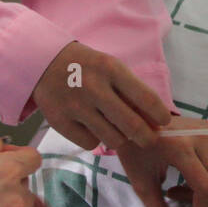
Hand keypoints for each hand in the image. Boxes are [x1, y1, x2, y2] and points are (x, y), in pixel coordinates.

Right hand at [31, 42, 170, 151]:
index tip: (164, 122)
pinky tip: (91, 126)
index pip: (146, 98)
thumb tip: (155, 122)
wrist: (43, 63)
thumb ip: (131, 92)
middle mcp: (94, 88)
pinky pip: (90, 143)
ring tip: (115, 128)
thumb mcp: (111, 68)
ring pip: (113, 139)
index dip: (160, 115)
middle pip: (132, 126)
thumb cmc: (87, 68)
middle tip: (148, 139)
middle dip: (147, 137)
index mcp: (111, 69)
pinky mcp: (60, 121)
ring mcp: (75, 106)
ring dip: (120, 138)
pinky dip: (95, 139)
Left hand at [112, 116, 207, 206]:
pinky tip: (193, 175)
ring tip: (181, 187)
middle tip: (178, 201)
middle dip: (203, 204)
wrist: (138, 118)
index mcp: (182, 148)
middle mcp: (202, 137)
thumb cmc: (137, 150)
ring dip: (207, 190)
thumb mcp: (142, 182)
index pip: (205, 189)